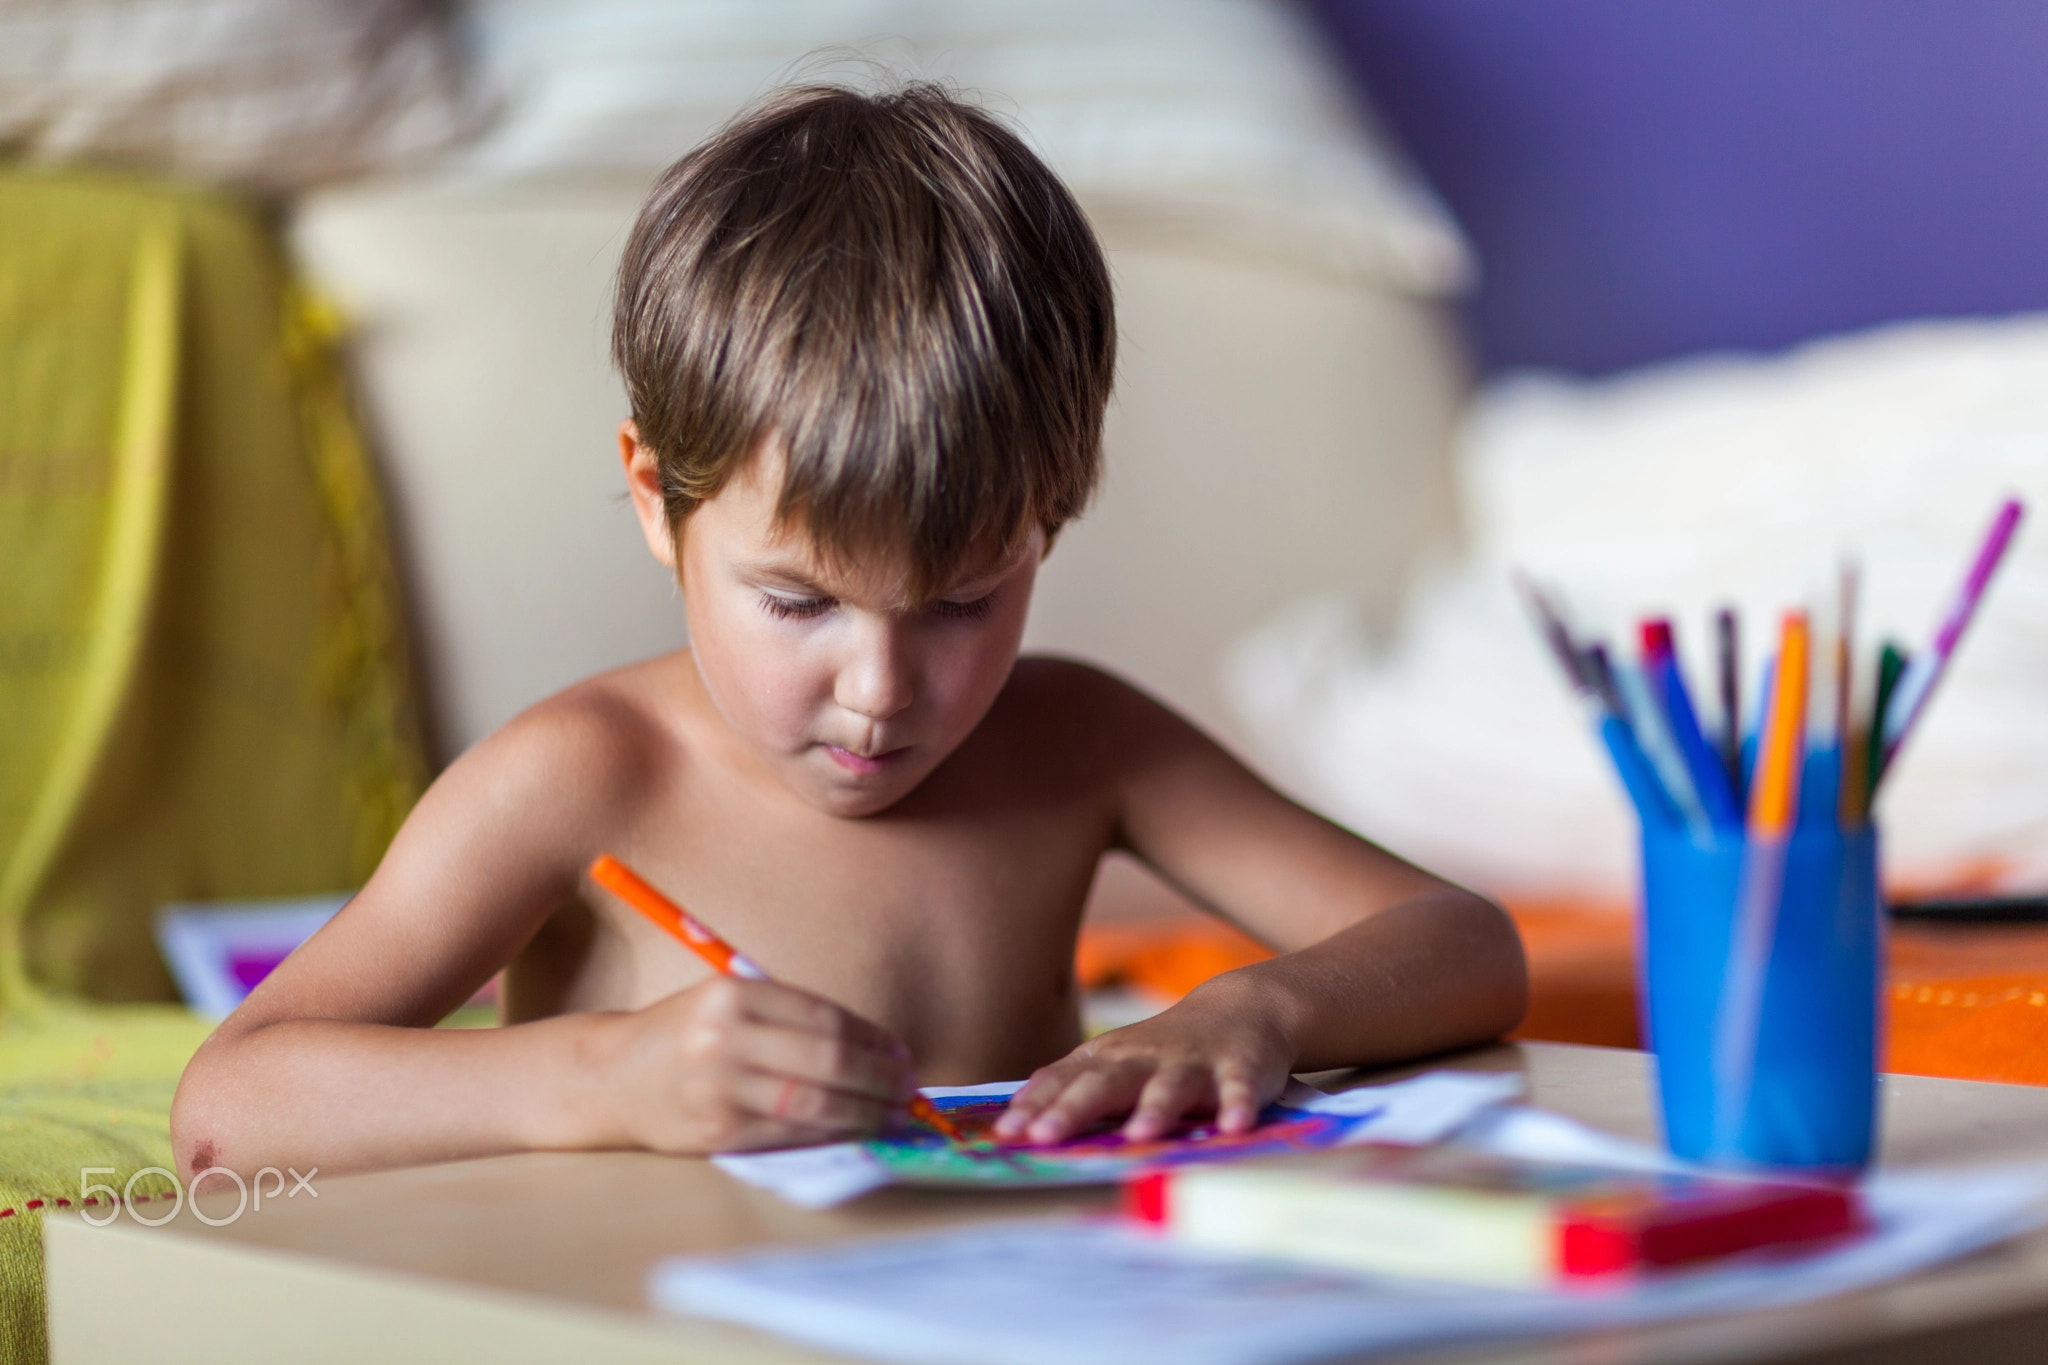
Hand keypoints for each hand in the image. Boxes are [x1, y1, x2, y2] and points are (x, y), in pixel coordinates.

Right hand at [599, 976, 914, 1153]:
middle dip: (879, 1077)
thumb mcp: (729, 1002)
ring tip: (889, 1113)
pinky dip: (830, 1133)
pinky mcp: (717, 1132)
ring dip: (865, 1111)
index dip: (873, 1040)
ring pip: (815, 1103)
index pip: (826, 1018)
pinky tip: (851, 1129)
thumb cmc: (685, 1035)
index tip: (899, 1053)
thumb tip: (874, 1048)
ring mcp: (720, 1088)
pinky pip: (790, 1135)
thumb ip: (791, 1018)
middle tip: (906, 1087)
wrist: (612, 1077)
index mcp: (734, 994)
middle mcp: (725, 1037)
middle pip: (828, 1060)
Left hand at [991, 985, 1293, 1145]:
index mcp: (1108, 1060)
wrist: (1241, 1008)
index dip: (1034, 1106)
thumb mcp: (1113, 1062)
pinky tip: (1235, 1127)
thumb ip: (1070, 1087)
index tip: (1004, 1135)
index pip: (1063, 1081)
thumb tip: (1012, 1123)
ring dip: (1154, 1110)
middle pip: (1104, 1084)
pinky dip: (1237, 1105)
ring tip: (1138, 1137)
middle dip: (1073, 1110)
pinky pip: (1238, 1089)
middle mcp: (1144, 1059)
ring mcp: (1192, 1064)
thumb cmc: (1163, 1050)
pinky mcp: (1239, 1069)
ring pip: (1170, 1087)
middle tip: (1044, 1139)